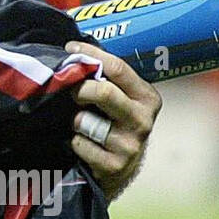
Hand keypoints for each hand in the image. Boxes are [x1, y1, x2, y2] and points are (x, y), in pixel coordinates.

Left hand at [65, 41, 161, 201]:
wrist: (120, 169)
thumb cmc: (114, 123)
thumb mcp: (122, 99)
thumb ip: (107, 79)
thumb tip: (75, 51)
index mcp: (147, 97)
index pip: (118, 68)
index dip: (90, 55)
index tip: (70, 49)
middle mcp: (143, 120)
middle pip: (103, 92)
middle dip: (80, 89)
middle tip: (71, 91)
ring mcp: (130, 145)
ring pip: (85, 121)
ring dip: (76, 121)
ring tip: (82, 125)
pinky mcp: (114, 166)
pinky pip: (79, 144)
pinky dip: (75, 142)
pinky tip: (84, 145)